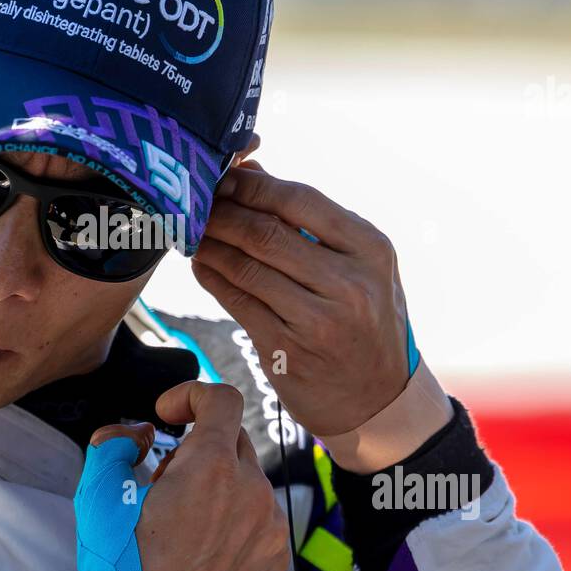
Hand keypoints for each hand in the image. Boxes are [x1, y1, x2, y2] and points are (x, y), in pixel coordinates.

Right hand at [82, 381, 289, 570]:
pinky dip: (235, 513)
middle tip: (165, 478)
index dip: (190, 394)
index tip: (168, 415)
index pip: (222, 397)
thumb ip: (114, 446)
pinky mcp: (276, 553)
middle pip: (232, 437)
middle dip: (198, 445)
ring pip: (248, 476)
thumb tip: (139, 433)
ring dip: (218, 481)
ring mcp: (268, 524)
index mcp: (211, 468)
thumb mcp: (99, 498)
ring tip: (184, 517)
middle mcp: (251, 490)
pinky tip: (204, 542)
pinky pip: (259, 512)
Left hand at [193, 161, 410, 440]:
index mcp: (371, 249)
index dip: (253, 185)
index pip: (301, 200)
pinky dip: (212, 278)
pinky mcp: (286, 351)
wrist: (379, 400)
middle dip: (222, 212)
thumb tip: (251, 170)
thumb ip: (311, 221)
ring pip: (246, 267)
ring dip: (210, 244)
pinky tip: (201, 264)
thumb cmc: (365, 320)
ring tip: (192, 231)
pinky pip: (237, 302)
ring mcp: (318, 321)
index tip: (224, 177)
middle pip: (267, 233)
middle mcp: (350, 283)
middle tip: (195, 202)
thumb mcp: (360, 266)